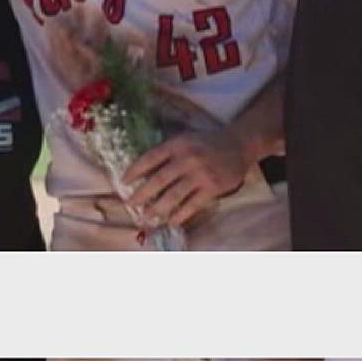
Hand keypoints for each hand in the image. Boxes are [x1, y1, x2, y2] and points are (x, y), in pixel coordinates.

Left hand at [122, 129, 251, 227]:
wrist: (238, 145)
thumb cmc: (205, 143)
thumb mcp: (184, 139)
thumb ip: (167, 152)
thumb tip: (142, 172)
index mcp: (177, 144)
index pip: (150, 158)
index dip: (135, 170)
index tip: (123, 181)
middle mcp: (187, 158)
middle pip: (158, 180)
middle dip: (141, 194)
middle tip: (130, 203)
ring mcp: (200, 174)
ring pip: (173, 196)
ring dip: (157, 208)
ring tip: (146, 216)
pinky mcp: (212, 188)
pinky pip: (192, 205)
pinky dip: (180, 215)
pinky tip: (171, 221)